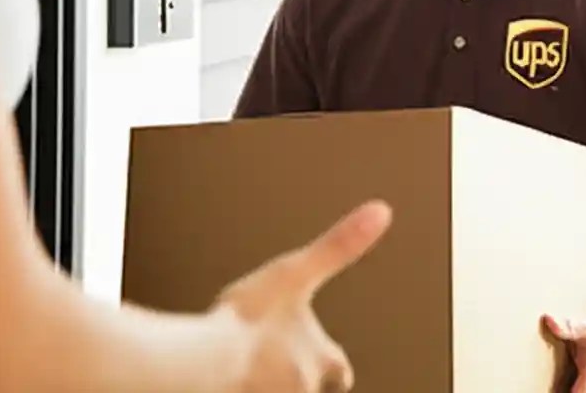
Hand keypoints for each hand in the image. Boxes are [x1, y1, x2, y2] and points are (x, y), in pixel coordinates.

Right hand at [213, 200, 392, 392]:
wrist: (203, 365)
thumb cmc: (249, 321)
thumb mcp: (295, 272)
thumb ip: (339, 246)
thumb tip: (381, 210)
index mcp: (320, 358)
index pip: (340, 373)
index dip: (335, 371)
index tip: (336, 373)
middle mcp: (300, 388)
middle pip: (307, 388)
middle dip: (294, 377)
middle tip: (276, 363)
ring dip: (262, 382)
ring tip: (245, 369)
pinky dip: (236, 385)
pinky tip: (223, 378)